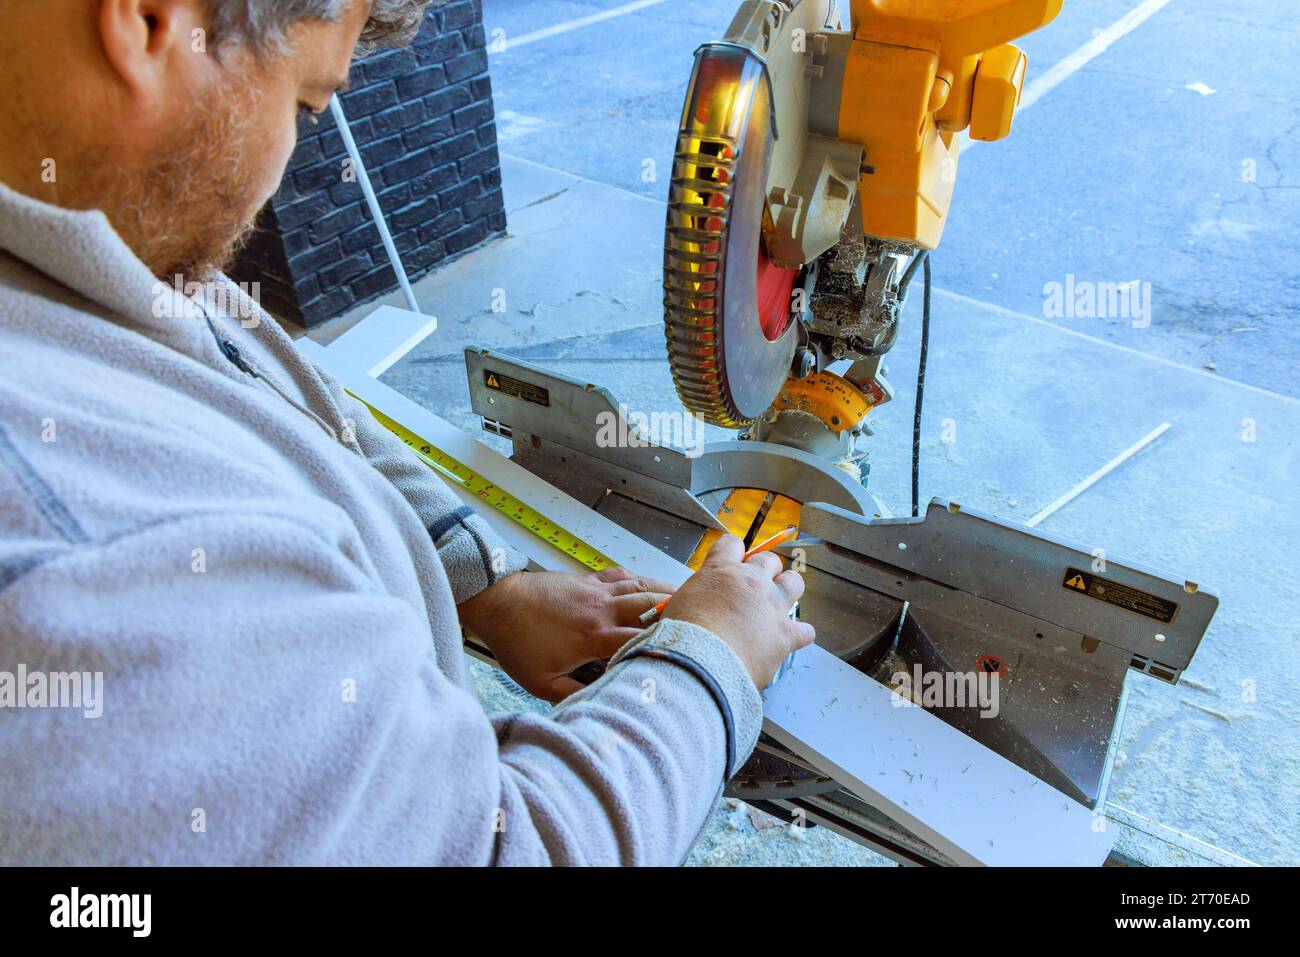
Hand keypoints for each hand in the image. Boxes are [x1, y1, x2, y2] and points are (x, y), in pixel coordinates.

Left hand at [458, 567, 674, 701]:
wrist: (497, 603)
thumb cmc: (517, 641)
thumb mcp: (541, 681)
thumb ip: (574, 694)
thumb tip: (600, 706)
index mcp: (595, 635)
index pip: (642, 638)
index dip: (667, 642)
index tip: (690, 648)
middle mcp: (602, 608)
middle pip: (651, 605)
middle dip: (678, 610)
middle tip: (705, 614)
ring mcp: (596, 590)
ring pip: (641, 587)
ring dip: (666, 591)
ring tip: (690, 597)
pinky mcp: (587, 579)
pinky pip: (621, 575)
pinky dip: (640, 578)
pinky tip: (651, 582)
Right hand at [661, 534, 813, 688]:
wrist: (701, 663)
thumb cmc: (683, 636)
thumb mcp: (679, 603)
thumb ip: (697, 596)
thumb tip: (702, 603)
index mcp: (721, 571)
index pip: (733, 544)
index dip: (734, 552)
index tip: (734, 562)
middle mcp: (751, 582)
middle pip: (769, 560)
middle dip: (764, 570)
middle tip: (755, 588)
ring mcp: (772, 606)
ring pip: (794, 583)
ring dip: (787, 590)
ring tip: (777, 605)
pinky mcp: (786, 634)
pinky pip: (804, 630)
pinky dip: (798, 635)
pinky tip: (787, 640)